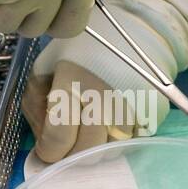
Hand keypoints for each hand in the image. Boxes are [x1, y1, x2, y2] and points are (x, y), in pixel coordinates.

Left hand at [23, 0, 187, 161]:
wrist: (137, 33)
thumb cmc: (84, 50)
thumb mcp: (47, 67)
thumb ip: (37, 104)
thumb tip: (42, 144)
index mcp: (73, 81)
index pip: (58, 139)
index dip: (49, 151)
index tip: (47, 148)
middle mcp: (104, 98)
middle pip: (85, 153)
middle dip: (71, 154)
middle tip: (67, 143)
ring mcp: (130, 109)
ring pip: (106, 153)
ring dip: (94, 148)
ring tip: (89, 128)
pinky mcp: (150, 116)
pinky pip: (126, 145)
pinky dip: (114, 141)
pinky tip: (109, 124)